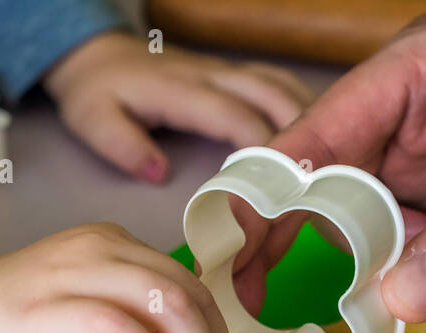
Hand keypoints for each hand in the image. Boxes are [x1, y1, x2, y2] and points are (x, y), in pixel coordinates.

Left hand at [44, 30, 314, 182]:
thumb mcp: (93, 121)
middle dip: (300, 136)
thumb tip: (158, 173)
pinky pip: (277, 82)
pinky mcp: (232, 75)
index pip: (233, 115)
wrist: (96, 55)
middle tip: (320, 180)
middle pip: (270, 97)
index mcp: (182, 91)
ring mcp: (226, 72)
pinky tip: (318, 136)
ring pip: (280, 87)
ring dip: (310, 119)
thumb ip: (123, 146)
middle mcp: (212, 76)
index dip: (261, 148)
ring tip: (332, 163)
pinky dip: (302, 106)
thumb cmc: (97, 92)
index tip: (283, 185)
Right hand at [235, 4, 425, 321]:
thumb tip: (401, 296)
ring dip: (339, 272)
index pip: (321, 131)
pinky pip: (414, 252)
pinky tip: (363, 324)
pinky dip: (390, 286)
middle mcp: (422, 118)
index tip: (235, 254)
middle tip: (256, 311)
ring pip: (367, 224)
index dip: (275, 193)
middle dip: (298, 243)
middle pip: (332, 183)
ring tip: (293, 328)